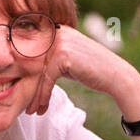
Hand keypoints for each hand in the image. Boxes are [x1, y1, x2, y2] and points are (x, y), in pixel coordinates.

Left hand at [25, 23, 139, 116]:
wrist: (115, 75)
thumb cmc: (91, 70)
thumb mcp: (67, 59)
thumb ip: (50, 57)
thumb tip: (28, 67)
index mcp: (56, 29)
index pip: (33, 51)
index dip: (26, 73)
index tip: (24, 92)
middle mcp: (56, 31)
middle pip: (34, 63)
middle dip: (29, 86)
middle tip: (25, 105)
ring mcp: (59, 42)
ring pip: (39, 73)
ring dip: (34, 95)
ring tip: (31, 111)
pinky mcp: (62, 56)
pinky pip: (47, 79)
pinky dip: (43, 96)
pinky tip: (42, 108)